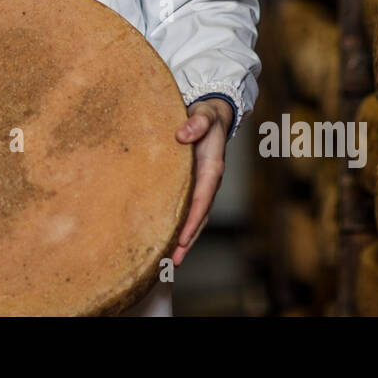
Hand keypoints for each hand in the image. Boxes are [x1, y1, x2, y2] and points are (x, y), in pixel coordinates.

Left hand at [170, 98, 232, 265]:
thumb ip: (196, 123)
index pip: (202, 198)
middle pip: (199, 216)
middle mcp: (209, 182)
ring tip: (168, 262)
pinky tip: (165, 240)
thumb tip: (182, 135)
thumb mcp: (203, 115)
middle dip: (187, 240)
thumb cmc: (204, 116)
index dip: (192, 220)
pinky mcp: (193, 187)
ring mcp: (202, 187)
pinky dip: (179, 227)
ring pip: (194, 218)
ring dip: (183, 240)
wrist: (209, 115)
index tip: (181, 238)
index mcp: (212, 168)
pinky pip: (187, 210)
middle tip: (173, 262)